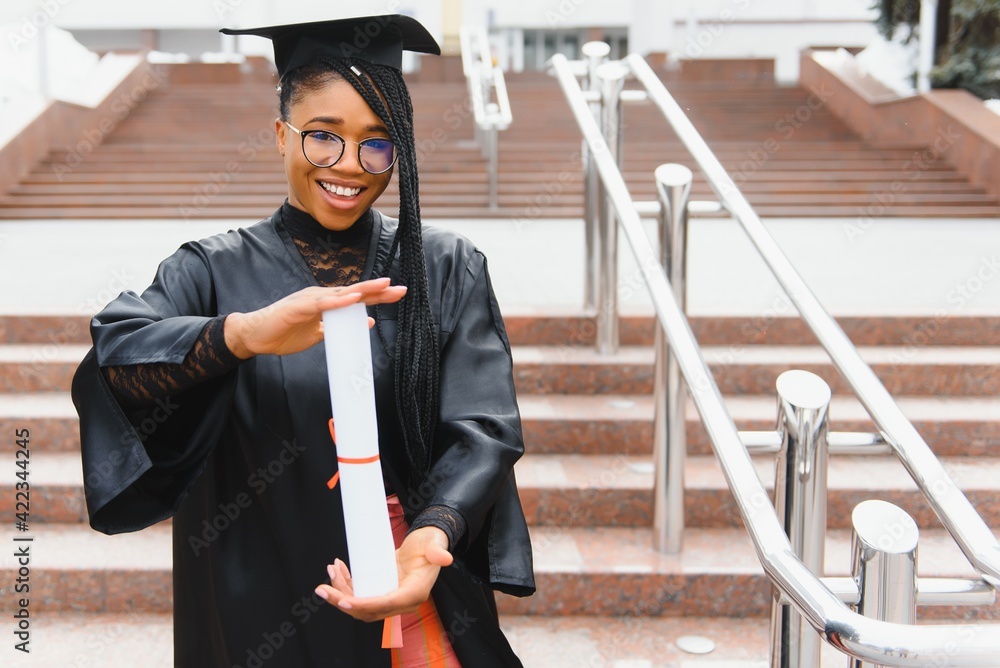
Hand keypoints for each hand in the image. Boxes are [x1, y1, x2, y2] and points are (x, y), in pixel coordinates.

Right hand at [224, 277, 405, 358]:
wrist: (256, 337)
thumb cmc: (285, 333)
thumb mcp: (320, 333)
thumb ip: (341, 326)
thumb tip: (367, 322)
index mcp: (327, 303)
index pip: (358, 298)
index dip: (378, 296)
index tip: (398, 293)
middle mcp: (321, 296)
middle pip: (355, 292)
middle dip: (378, 290)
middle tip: (400, 288)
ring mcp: (310, 300)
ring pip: (341, 293)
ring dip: (363, 290)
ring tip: (383, 286)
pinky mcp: (298, 307)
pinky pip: (322, 303)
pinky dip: (339, 301)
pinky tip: (353, 299)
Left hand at [314, 526, 452, 621]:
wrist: (427, 543)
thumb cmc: (430, 544)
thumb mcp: (434, 544)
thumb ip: (438, 551)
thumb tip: (444, 558)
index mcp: (413, 594)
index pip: (385, 605)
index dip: (363, 605)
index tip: (343, 600)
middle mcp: (400, 601)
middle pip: (367, 610)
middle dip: (341, 601)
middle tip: (321, 589)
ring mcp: (389, 597)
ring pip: (359, 604)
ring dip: (340, 591)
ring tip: (331, 570)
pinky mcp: (381, 590)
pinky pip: (360, 594)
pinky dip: (346, 585)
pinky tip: (337, 570)